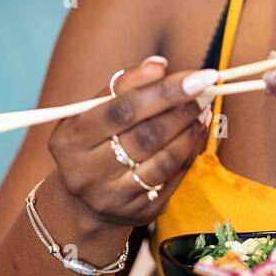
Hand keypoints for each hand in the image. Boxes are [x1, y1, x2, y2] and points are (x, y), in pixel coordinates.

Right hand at [48, 56, 217, 225]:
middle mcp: (86, 173)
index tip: (197, 76)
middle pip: (146, 136)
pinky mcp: (140, 211)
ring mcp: (114, 197)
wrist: (86, 201)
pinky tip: (198, 131)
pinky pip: (174, 177)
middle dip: (181, 109)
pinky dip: (191, 150)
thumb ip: (125, 87)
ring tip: (203, 108)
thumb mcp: (95, 112)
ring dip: (190, 130)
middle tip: (205, 89)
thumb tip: (159, 64)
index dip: (162, 92)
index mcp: (70, 140)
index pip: (121, 111)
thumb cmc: (94, 142)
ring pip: (164, 159)